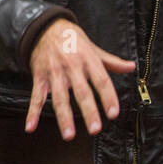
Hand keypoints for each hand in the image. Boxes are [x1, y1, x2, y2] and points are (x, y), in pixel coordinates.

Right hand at [26, 17, 136, 139]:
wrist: (45, 28)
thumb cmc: (73, 40)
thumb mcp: (94, 48)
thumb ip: (112, 62)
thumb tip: (131, 67)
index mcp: (89, 60)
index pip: (102, 81)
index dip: (109, 97)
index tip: (113, 113)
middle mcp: (72, 68)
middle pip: (82, 93)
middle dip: (89, 112)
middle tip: (95, 129)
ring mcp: (55, 73)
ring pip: (59, 98)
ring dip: (64, 117)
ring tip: (69, 134)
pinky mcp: (40, 77)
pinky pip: (36, 97)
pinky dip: (32, 112)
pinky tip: (31, 126)